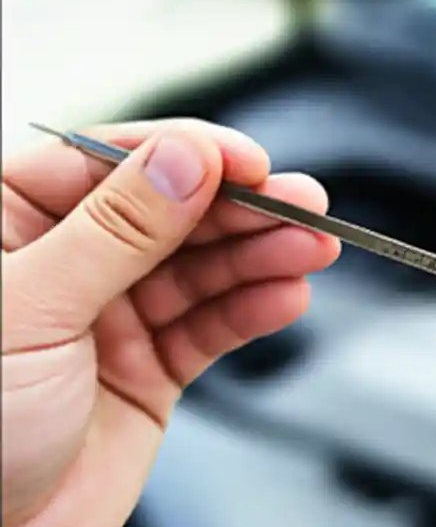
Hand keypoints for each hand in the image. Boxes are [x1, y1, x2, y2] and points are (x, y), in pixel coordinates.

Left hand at [1, 120, 340, 526]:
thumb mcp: (33, 310)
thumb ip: (117, 231)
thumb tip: (184, 160)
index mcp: (8, 224)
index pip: (108, 163)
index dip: (186, 156)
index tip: (249, 162)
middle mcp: (66, 262)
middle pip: (171, 212)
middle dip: (242, 208)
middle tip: (305, 207)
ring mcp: (111, 317)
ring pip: (202, 269)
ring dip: (261, 256)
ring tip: (314, 249)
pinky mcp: (151, 370)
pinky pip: (212, 327)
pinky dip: (253, 311)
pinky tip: (287, 296)